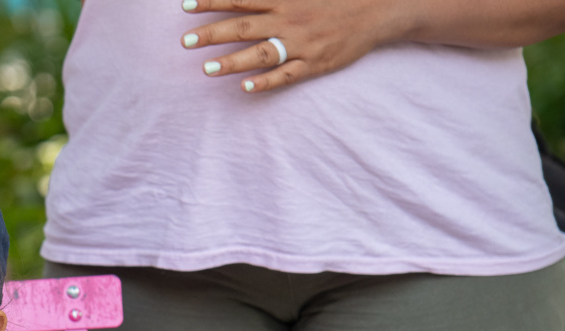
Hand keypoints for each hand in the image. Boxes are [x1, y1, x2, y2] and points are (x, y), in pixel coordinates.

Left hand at [181, 0, 396, 93]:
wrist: (379, 10)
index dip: (212, 1)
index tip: (185, 5)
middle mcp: (289, 20)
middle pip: (243, 27)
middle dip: (212, 34)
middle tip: (185, 41)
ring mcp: (301, 44)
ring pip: (261, 53)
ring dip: (233, 62)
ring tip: (206, 69)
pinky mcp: (314, 64)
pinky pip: (287, 75)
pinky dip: (266, 81)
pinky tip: (245, 87)